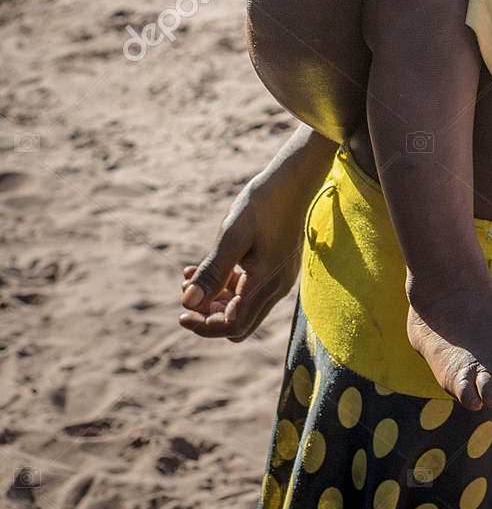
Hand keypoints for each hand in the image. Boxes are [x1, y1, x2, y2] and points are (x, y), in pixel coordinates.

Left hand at [179, 128, 332, 341]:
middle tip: (186, 294)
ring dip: (215, 298)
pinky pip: (249, 289)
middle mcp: (275, 288)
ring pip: (242, 306)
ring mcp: (278, 279)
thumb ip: (212, 272)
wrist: (292, 181)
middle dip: (209, 315)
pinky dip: (227, 285)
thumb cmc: (262, 204)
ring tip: (189, 276)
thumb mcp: (232, 237)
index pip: (232, 326)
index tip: (181, 314)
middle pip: (238, 322)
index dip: (204, 327)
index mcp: (265, 284)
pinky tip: (206, 266)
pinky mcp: (276, 268)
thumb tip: (187, 304)